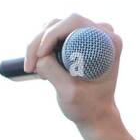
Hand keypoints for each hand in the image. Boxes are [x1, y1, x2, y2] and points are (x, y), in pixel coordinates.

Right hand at [23, 13, 122, 132]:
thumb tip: (39, 54)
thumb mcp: (69, 93)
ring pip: (53, 27)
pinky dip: (41, 47)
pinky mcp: (78, 38)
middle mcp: (102, 33)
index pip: (74, 23)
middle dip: (40, 42)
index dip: (51, 36)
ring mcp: (90, 34)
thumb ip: (53, 71)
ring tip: (33, 68)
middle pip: (61, 23)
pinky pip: (53, 33)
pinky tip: (38, 64)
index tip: (39, 57)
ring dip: (37, 45)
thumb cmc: (88, 107)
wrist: (96, 116)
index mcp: (109, 43)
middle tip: (30, 65)